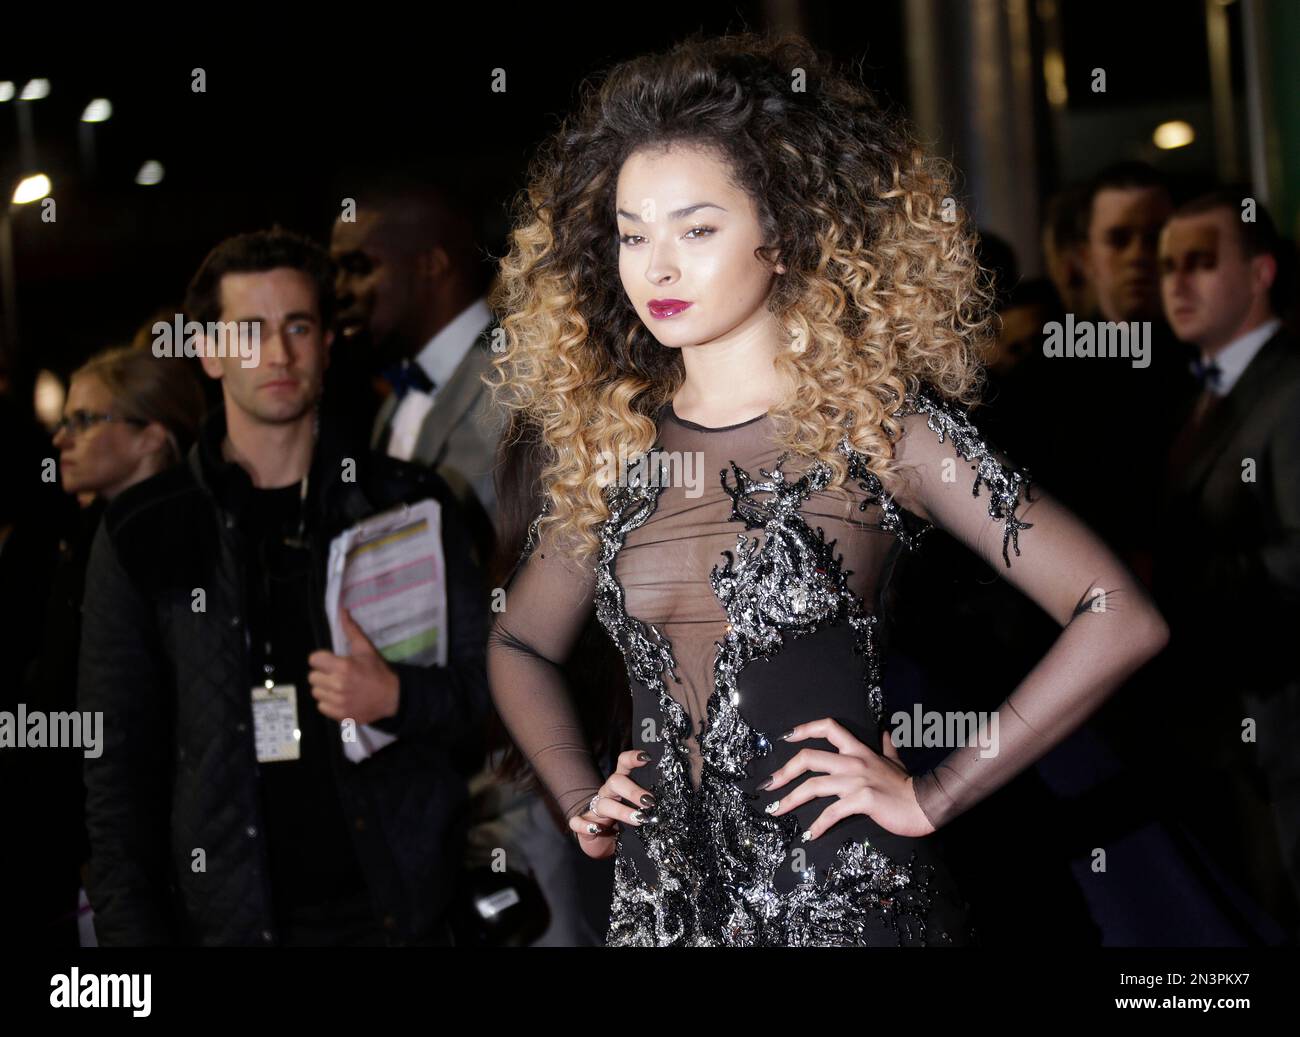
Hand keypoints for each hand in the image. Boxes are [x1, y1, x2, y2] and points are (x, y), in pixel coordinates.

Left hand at [306, 608, 400, 725]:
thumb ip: (351, 630)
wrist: (392, 697)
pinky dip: (329, 702)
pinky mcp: (339, 714)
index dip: (321, 660)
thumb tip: (342, 611)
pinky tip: (340, 698)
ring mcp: (338, 701)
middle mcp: (337, 684)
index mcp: (343, 666)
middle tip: (335, 674)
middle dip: (322, 674)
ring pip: (316, 692)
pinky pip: (322, 706)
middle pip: (313, 677)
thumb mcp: (365, 649)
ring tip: (338, 686)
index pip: (314, 660)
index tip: (330, 662)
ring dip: (325, 688)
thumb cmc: (377, 671)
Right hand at [568, 749, 655, 860]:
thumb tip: (676, 805)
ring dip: (621, 811)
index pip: (624, 764)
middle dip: (633, 791)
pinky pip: (578, 822)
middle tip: (650, 802)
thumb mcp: (640, 811)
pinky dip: (585, 825)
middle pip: (615, 782)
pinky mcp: (583, 826)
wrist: (603, 842)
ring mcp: (594, 809)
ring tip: (639, 820)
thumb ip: (650, 806)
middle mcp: (608, 793)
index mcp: (622, 786)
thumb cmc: (626, 824)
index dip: (633, 758)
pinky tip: (596, 829)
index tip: (647, 757)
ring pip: (604, 804)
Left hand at [762, 718, 935, 839]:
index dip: (803, 729)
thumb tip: (884, 731)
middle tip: (769, 786)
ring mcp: (856, 781)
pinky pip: (831, 813)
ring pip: (813, 786)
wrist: (925, 803)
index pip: (828, 727)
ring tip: (777, 811)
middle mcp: (853, 762)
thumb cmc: (907, 784)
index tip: (784, 738)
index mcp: (858, 750)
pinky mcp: (861, 800)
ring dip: (790, 800)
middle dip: (783, 772)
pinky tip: (809, 835)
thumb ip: (885, 744)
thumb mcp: (894, 758)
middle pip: (808, 758)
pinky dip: (817, 825)